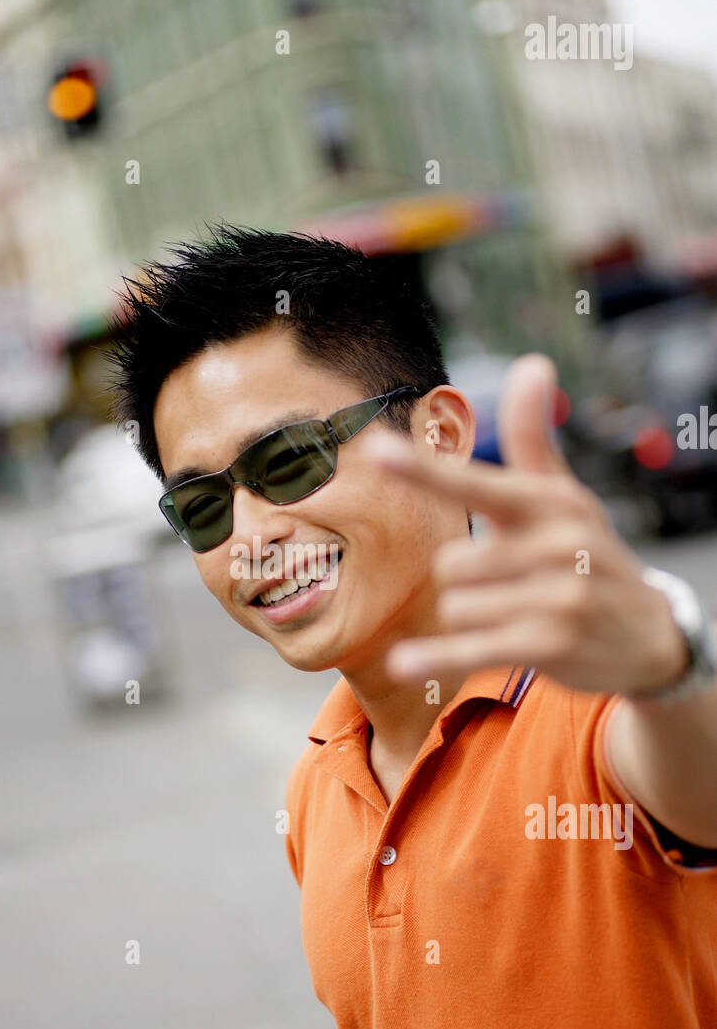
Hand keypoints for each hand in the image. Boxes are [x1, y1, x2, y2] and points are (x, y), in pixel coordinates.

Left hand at [368, 354, 688, 697]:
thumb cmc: (591, 557)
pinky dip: (437, 658)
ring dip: (471, 619)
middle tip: (512, 587)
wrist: (651, 637)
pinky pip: (474, 647)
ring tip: (519, 617)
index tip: (377, 450)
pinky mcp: (551, 643)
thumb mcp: (565, 497)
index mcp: (549, 503)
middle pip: (451, 564)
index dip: (425, 469)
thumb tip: (532, 363)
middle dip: (466, 581)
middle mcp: (556, 544)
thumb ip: (532, 438)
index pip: (477, 484)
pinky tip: (403, 665)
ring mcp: (557, 596)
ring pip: (456, 606)